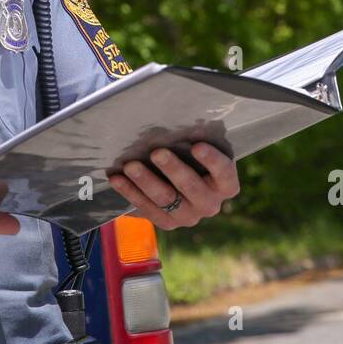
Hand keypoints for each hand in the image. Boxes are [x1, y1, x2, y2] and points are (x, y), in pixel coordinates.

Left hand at [107, 142, 239, 230]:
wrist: (181, 184)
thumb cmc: (193, 158)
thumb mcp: (200, 151)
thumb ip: (194, 141)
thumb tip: (176, 120)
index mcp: (225, 186)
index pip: (225, 175)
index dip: (213, 161)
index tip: (197, 146)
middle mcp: (210, 205)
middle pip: (191, 188)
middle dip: (173, 169)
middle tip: (157, 152)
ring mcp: (188, 217)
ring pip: (166, 199)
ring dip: (146, 181)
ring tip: (130, 165)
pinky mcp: (167, 223)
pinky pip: (147, 209)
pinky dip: (130, 193)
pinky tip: (117, 179)